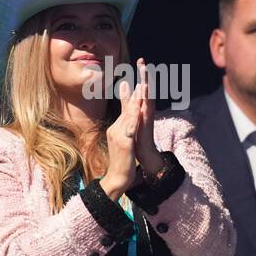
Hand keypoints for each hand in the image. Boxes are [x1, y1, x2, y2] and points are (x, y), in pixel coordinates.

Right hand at [101, 68, 143, 196]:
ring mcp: (119, 136)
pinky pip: (130, 129)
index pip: (124, 109)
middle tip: (138, 77)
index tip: (132, 80)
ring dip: (135, 101)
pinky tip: (139, 111)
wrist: (117, 178)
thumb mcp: (124, 142)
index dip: (129, 95)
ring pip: (128, 116)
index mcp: (116, 128)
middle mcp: (115, 129)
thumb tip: (129, 123)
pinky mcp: (125, 143)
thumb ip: (125, 130)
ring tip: (140, 88)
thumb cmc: (122, 161)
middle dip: (134, 92)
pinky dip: (134, 118)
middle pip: (126, 109)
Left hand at [132, 58, 161, 173]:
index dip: (142, 74)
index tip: (140, 60)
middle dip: (145, 74)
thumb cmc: (137, 135)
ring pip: (148, 96)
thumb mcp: (131, 116)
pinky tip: (144, 89)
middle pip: (146, 88)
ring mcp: (148, 115)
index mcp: (142, 106)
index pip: (142, 86)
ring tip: (145, 70)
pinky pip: (147, 108)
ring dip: (147, 83)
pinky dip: (146, 99)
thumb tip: (126, 89)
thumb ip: (128, 103)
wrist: (143, 152)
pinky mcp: (147, 122)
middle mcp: (146, 108)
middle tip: (142, 60)